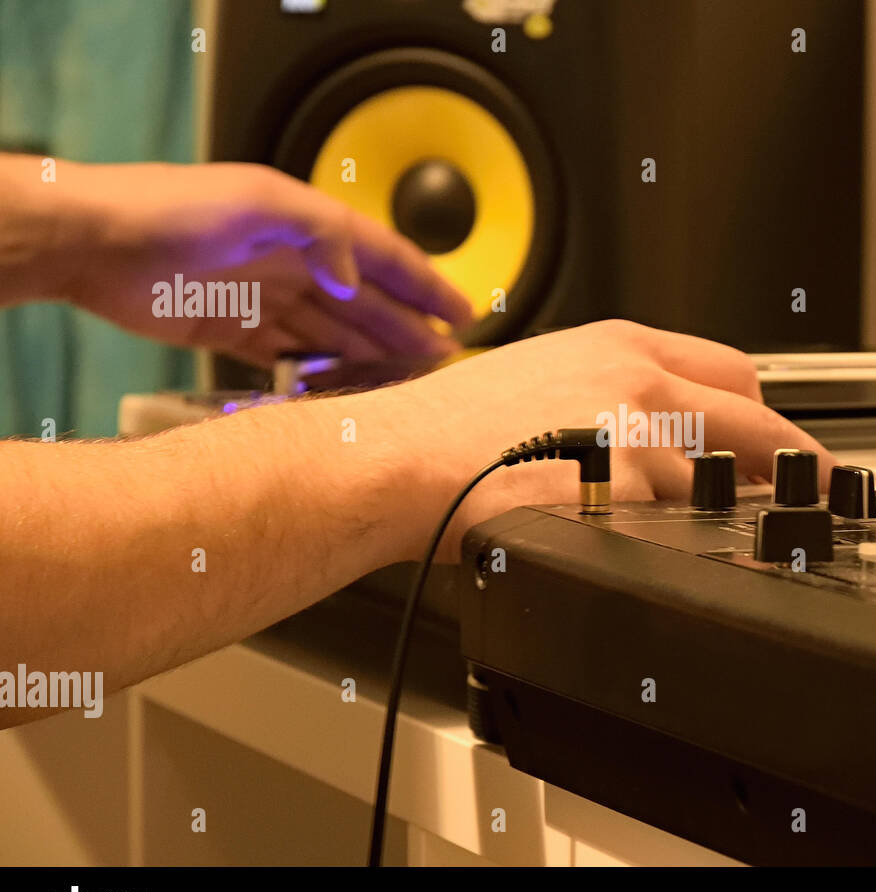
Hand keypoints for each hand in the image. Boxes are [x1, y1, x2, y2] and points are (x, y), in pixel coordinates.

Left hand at [50, 160, 472, 365]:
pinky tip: (340, 386)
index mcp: (306, 227)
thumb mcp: (258, 203)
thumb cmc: (170, 209)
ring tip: (407, 379)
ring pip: (332, 331)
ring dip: (370, 354)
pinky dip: (316, 370)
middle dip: (408, 329)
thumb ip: (320, 233)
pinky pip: (288, 354)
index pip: (383, 258)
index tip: (462, 313)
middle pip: (365, 301)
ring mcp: (263, 297)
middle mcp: (290, 262)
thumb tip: (356, 276)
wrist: (94, 242)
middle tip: (444, 360)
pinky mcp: (231, 330)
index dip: (426, 286)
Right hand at [379, 320, 835, 560]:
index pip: (733, 371)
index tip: (774, 443)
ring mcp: (640, 436)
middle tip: (787, 493)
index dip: (761, 416)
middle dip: (779, 462)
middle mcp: (642, 380)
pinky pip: (684, 527)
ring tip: (702, 536)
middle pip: (755, 418)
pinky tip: (652, 550)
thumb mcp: (543, 376)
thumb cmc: (452, 430)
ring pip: (724, 481)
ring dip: (725, 511)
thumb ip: (610, 390)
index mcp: (622, 345)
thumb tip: (654, 427)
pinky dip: (682, 544)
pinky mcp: (625, 492)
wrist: (402, 460)